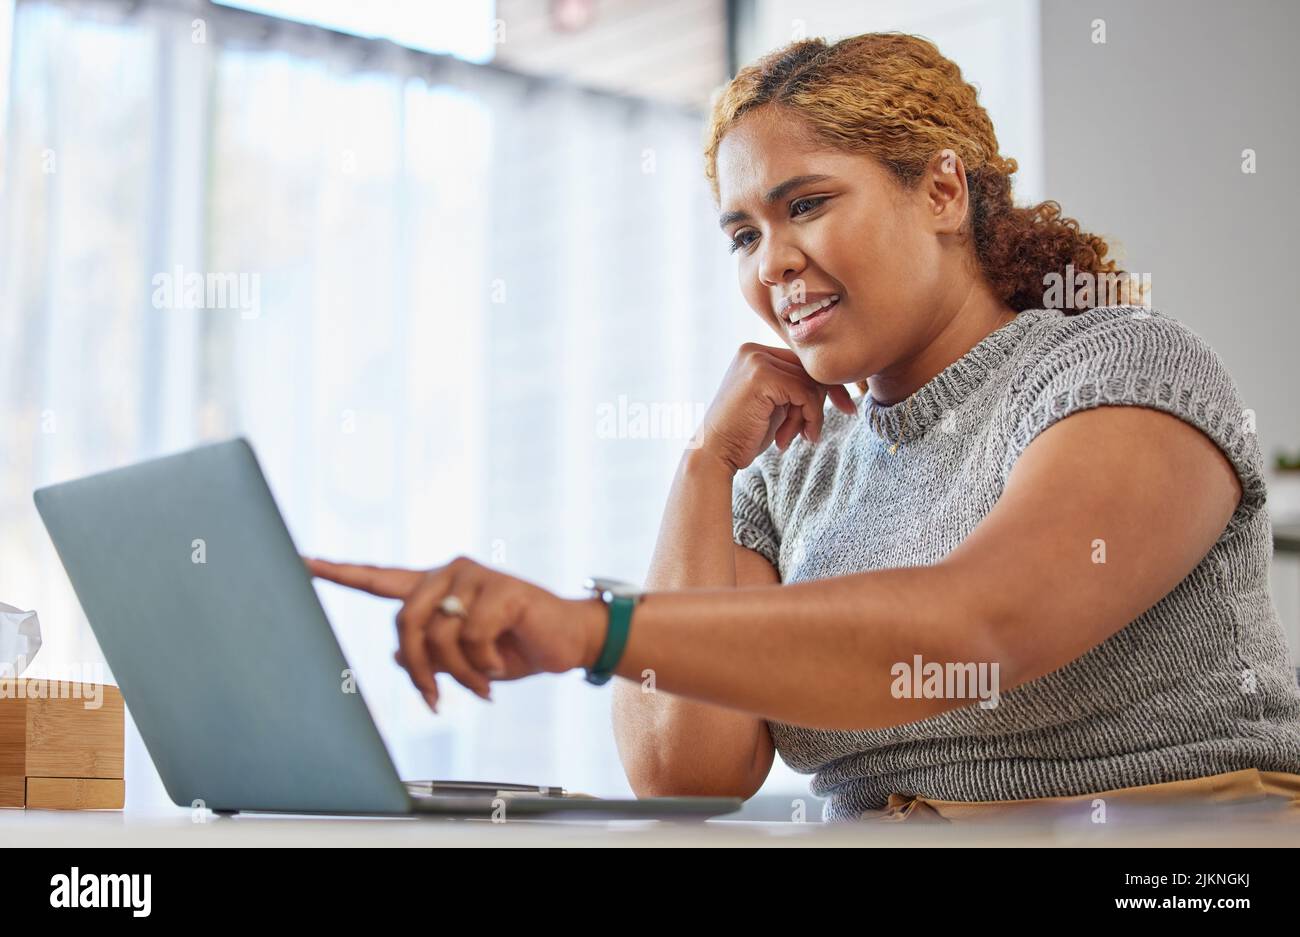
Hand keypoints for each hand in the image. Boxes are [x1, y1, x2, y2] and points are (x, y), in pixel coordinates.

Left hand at [304, 555, 602, 711]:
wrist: (567, 641)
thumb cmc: (514, 647)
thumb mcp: (465, 658)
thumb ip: (428, 654)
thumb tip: (399, 657)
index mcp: (435, 587)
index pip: (380, 579)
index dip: (340, 572)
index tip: (303, 561)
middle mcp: (450, 573)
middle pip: (405, 622)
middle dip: (419, 669)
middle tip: (433, 700)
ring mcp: (476, 577)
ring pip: (439, 636)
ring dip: (459, 674)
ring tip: (482, 685)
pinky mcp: (501, 588)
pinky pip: (472, 638)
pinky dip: (484, 666)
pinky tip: (501, 667)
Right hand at [691, 343, 856, 473]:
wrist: (715, 454)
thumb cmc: (745, 434)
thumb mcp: (775, 404)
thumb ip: (796, 387)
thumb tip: (836, 382)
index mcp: (755, 352)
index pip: (804, 363)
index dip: (826, 387)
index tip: (846, 408)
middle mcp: (754, 350)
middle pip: (809, 370)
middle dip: (819, 404)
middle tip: (811, 433)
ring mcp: (756, 360)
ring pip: (810, 383)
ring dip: (810, 416)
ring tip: (795, 437)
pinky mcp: (762, 376)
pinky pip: (805, 394)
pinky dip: (809, 418)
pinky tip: (792, 438)